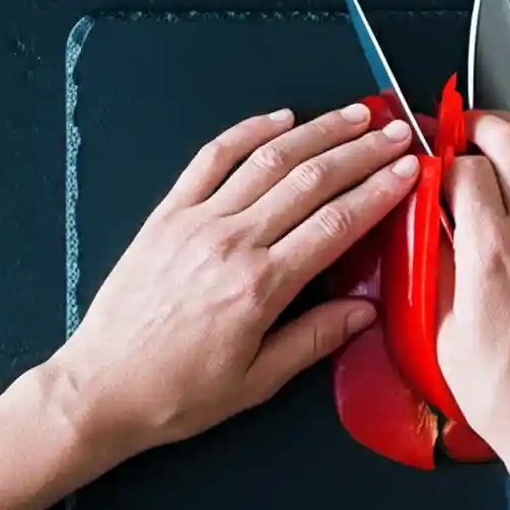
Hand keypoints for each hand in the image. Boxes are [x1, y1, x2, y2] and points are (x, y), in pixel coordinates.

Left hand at [48, 103, 420, 457]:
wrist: (100, 388)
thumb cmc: (177, 394)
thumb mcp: (257, 382)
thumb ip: (314, 339)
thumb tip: (365, 310)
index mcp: (261, 287)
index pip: (336, 223)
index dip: (379, 191)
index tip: (410, 170)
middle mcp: (231, 243)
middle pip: (310, 181)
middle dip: (361, 152)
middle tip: (396, 134)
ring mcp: (196, 222)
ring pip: (268, 160)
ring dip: (318, 131)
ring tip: (356, 115)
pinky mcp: (167, 215)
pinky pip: (212, 159)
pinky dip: (249, 131)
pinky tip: (281, 118)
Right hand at [438, 112, 509, 463]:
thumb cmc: (501, 389)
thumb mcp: (439, 329)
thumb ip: (433, 264)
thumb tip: (427, 223)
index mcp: (491, 249)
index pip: (461, 167)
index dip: (436, 157)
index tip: (425, 163)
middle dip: (476, 126)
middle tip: (458, 136)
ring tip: (497, 141)